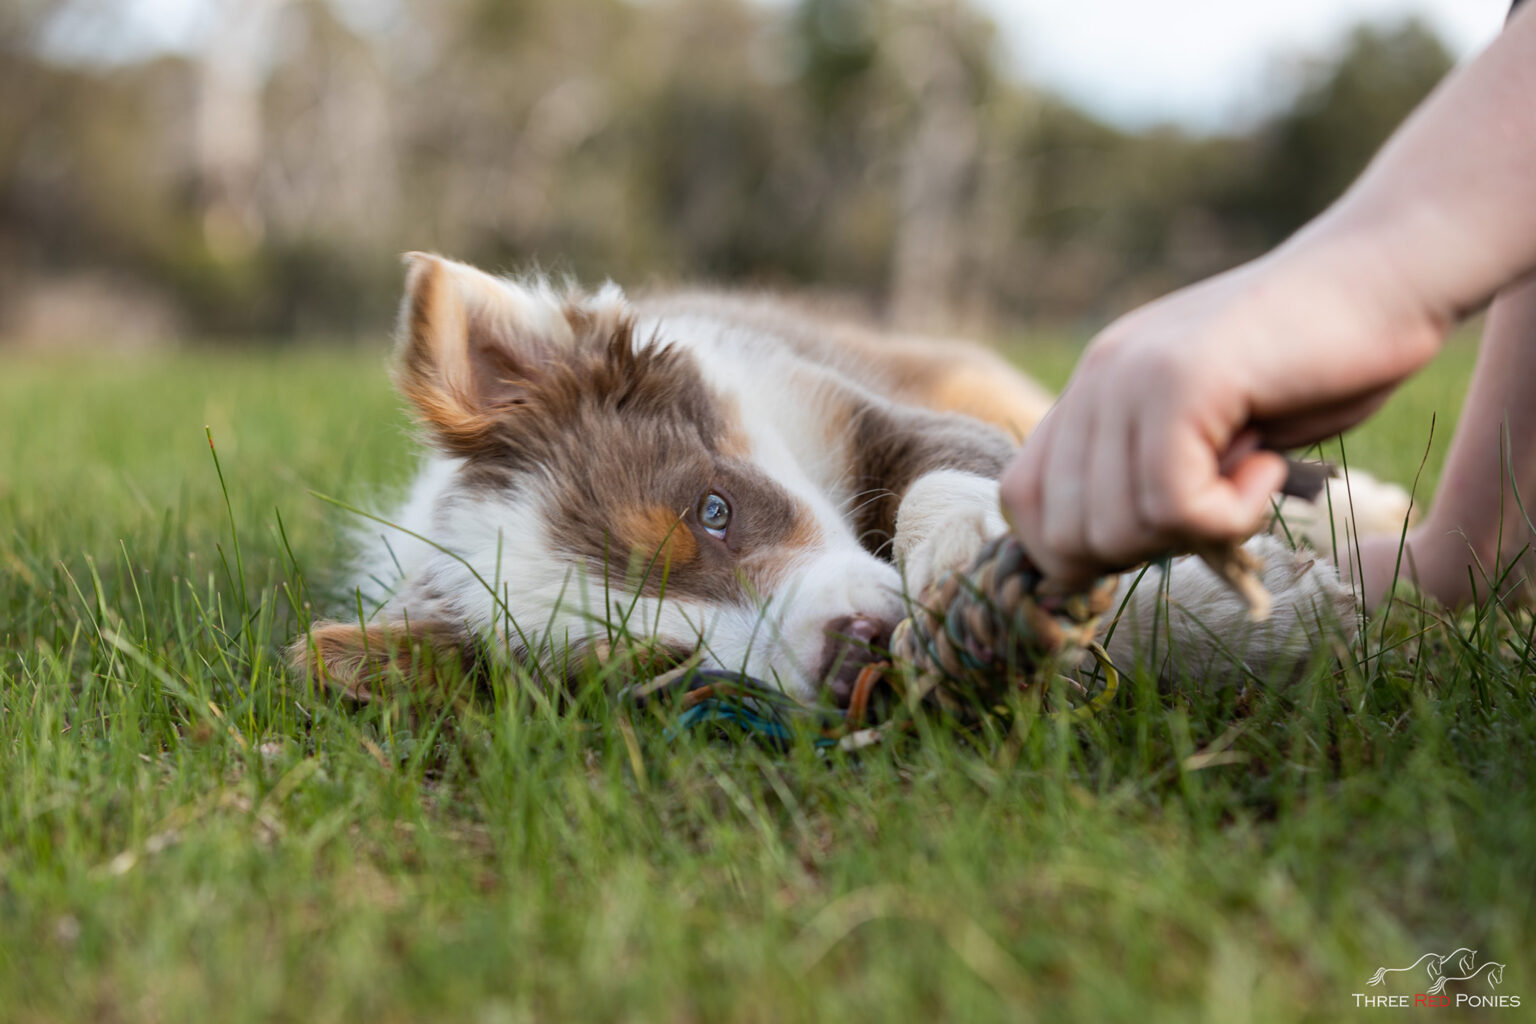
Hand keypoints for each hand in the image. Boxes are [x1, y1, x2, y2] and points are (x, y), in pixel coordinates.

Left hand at [1000, 237, 1445, 585]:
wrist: (1387, 276)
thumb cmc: (1313, 367)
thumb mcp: (1206, 437)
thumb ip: (1141, 478)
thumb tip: (1079, 569)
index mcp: (1092, 391)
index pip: (1022, 501)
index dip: (1075, 550)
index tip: (1157, 537)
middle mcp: (1096, 379)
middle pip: (1063, 534)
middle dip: (1142, 552)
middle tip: (1215, 508)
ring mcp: (1131, 374)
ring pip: (1116, 529)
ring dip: (1196, 532)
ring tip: (1250, 472)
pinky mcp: (1182, 380)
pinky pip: (1175, 505)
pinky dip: (1233, 515)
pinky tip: (1268, 463)